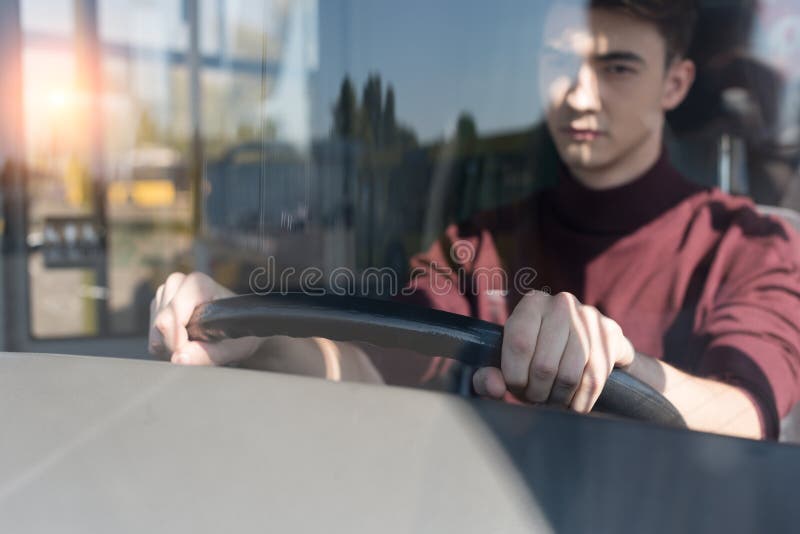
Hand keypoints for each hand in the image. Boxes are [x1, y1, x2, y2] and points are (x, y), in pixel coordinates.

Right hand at [149, 272, 260, 365]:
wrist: (240, 328)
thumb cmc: (239, 334)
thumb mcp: (231, 348)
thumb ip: (206, 354)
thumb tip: (179, 358)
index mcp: (198, 284)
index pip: (172, 313)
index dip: (175, 338)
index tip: (182, 354)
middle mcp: (179, 283)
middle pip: (160, 322)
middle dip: (173, 344)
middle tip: (193, 354)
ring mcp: (166, 293)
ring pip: (154, 328)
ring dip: (168, 345)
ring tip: (192, 347)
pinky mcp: (158, 305)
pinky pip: (152, 332)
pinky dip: (163, 344)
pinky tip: (183, 343)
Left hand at [473, 290, 634, 412]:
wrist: (585, 342)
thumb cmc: (534, 356)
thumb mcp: (505, 362)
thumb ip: (486, 377)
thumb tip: (493, 386)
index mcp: (531, 303)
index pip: (519, 344)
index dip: (515, 376)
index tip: (516, 388)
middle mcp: (561, 304)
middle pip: (545, 365)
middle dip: (537, 392)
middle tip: (535, 398)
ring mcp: (589, 317)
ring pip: (570, 376)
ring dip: (558, 399)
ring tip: (551, 401)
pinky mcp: (609, 335)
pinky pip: (594, 380)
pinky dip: (580, 402)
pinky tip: (572, 405)